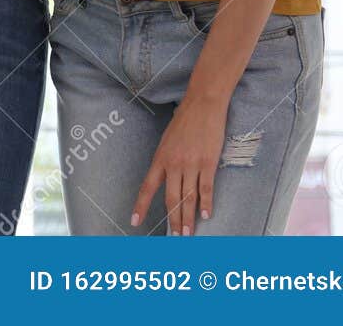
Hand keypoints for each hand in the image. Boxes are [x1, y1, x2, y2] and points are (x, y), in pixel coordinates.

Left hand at [131, 94, 228, 234]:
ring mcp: (191, 164)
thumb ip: (166, 161)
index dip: (141, 205)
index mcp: (160, 158)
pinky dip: (206, 203)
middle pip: (171, 198)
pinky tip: (206, 215)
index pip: (147, 187)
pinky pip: (206, 188)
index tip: (134, 221)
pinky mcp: (208, 162)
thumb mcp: (167, 141)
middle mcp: (173, 164)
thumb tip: (167, 180)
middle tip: (174, 237)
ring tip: (188, 233)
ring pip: (188, 197)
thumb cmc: (184, 122)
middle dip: (172, 220)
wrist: (202, 105)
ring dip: (188, 218)